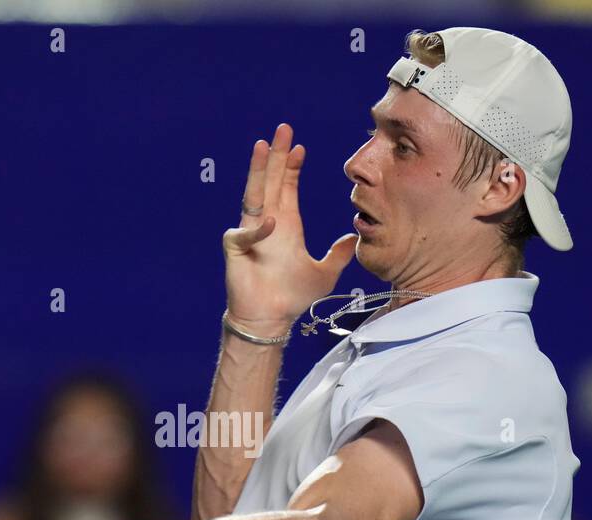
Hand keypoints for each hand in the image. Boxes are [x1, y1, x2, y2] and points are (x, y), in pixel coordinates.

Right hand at [223, 123, 357, 335]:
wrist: (270, 318)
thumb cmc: (292, 297)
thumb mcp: (324, 273)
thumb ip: (339, 254)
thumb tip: (354, 236)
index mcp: (287, 224)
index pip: (287, 186)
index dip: (292, 166)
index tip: (299, 146)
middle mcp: (268, 223)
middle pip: (269, 180)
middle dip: (275, 155)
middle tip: (282, 129)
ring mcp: (250, 233)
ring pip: (253, 194)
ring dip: (257, 170)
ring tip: (261, 146)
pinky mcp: (236, 248)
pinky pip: (245, 232)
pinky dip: (257, 228)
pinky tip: (271, 223)